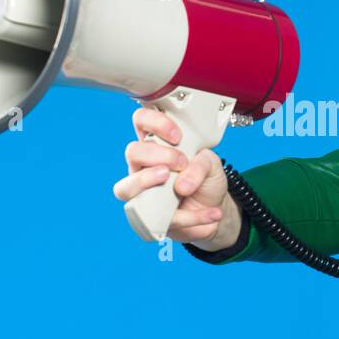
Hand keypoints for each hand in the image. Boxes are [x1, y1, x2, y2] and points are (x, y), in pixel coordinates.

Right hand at [112, 105, 242, 249]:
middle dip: (157, 155)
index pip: (141, 120)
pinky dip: (189, 218)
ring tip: (180, 188)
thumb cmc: (205, 178)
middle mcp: (143, 166)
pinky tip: (212, 214)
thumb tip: (182, 183)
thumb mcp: (212, 164)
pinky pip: (156, 218)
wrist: (213, 206)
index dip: (153, 122)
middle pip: (132, 152)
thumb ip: (201, 164)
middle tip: (181, 163)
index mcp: (157, 143)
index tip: (176, 135)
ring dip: (148, 183)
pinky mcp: (149, 217)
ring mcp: (142, 191)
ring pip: (124, 188)